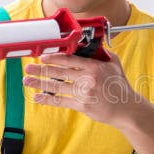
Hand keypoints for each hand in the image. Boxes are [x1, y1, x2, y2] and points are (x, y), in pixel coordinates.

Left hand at [23, 50, 139, 126]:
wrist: (126, 108)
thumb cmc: (119, 86)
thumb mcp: (114, 64)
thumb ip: (101, 53)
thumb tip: (89, 45)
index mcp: (94, 66)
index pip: (69, 60)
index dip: (54, 58)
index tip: (43, 57)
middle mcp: (87, 79)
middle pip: (59, 72)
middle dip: (41, 69)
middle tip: (29, 68)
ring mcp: (84, 93)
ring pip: (57, 86)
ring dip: (40, 83)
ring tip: (28, 80)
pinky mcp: (82, 106)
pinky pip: (61, 101)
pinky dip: (48, 99)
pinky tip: (38, 97)